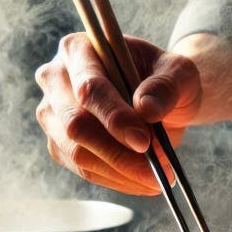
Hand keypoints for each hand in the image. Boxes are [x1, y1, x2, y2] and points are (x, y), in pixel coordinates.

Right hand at [35, 33, 201, 194]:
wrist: (156, 99)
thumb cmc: (164, 79)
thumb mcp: (179, 73)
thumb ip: (167, 85)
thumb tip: (146, 107)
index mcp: (79, 50)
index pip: (89, 88)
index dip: (114, 117)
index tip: (143, 141)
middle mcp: (55, 79)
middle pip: (76, 125)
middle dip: (118, 154)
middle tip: (156, 172)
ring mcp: (52, 115)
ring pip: (77, 153)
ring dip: (120, 172)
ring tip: (157, 178)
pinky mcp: (58, 144)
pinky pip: (83, 170)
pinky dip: (116, 180)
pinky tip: (142, 181)